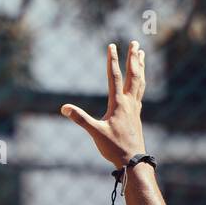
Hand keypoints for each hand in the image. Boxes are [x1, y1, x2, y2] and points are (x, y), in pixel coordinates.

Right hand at [61, 41, 146, 169]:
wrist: (133, 161)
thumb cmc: (113, 147)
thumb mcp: (95, 133)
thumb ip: (80, 118)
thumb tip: (64, 108)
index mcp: (118, 104)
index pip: (115, 76)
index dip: (112, 60)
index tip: (112, 45)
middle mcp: (129, 103)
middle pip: (133, 75)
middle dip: (133, 58)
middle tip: (135, 43)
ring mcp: (135, 108)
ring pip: (139, 82)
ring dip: (140, 67)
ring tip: (141, 54)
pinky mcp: (137, 115)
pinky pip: (140, 92)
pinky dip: (140, 82)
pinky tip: (139, 81)